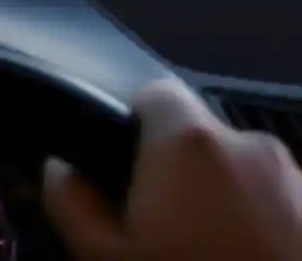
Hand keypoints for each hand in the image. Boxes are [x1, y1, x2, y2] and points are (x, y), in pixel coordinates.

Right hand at [44, 79, 301, 260]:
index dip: (130, 124)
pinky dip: (260, 223)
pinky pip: (278, 204)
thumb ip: (72, 204)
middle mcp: (250, 146)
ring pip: (242, 174)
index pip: (153, 92)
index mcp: (188, 143)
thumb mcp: (107, 260)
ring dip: (223, 201)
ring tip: (205, 253)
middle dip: (177, 174)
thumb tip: (59, 170)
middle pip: (199, 139)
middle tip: (157, 228)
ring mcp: (299, 180)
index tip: (119, 169)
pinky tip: (244, 259)